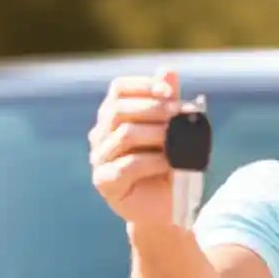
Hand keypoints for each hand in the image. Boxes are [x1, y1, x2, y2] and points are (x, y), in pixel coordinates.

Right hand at [89, 68, 182, 227]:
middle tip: (179, 114)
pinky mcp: (105, 182)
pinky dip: (153, 160)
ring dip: (157, 133)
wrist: (166, 206)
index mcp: (112, 116)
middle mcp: (100, 135)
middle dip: (153, 108)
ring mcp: (99, 159)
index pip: (118, 89)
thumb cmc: (169, 165)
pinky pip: (126, 166)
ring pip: (124, 135)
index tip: (169, 91)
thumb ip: (168, 102)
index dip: (144, 85)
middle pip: (119, 110)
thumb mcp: (173, 130)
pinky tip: (170, 162)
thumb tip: (168, 71)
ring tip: (179, 139)